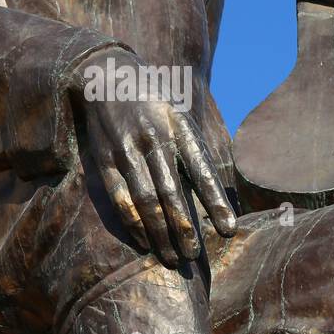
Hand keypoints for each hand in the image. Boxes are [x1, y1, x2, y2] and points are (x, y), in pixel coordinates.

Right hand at [73, 56, 236, 265]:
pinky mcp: (104, 159)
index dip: (216, 202)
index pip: (201, 169)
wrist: (107, 75)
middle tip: (195, 256)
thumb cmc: (153, 101)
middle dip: (184, 228)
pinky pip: (120, 198)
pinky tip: (145, 242)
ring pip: (146, 201)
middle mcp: (152, 137)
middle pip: (171, 192)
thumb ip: (194, 148)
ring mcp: (125, 149)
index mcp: (178, 125)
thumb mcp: (180, 112)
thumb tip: (217, 194)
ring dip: (160, 234)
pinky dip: (134, 224)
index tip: (229, 231)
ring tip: (174, 258)